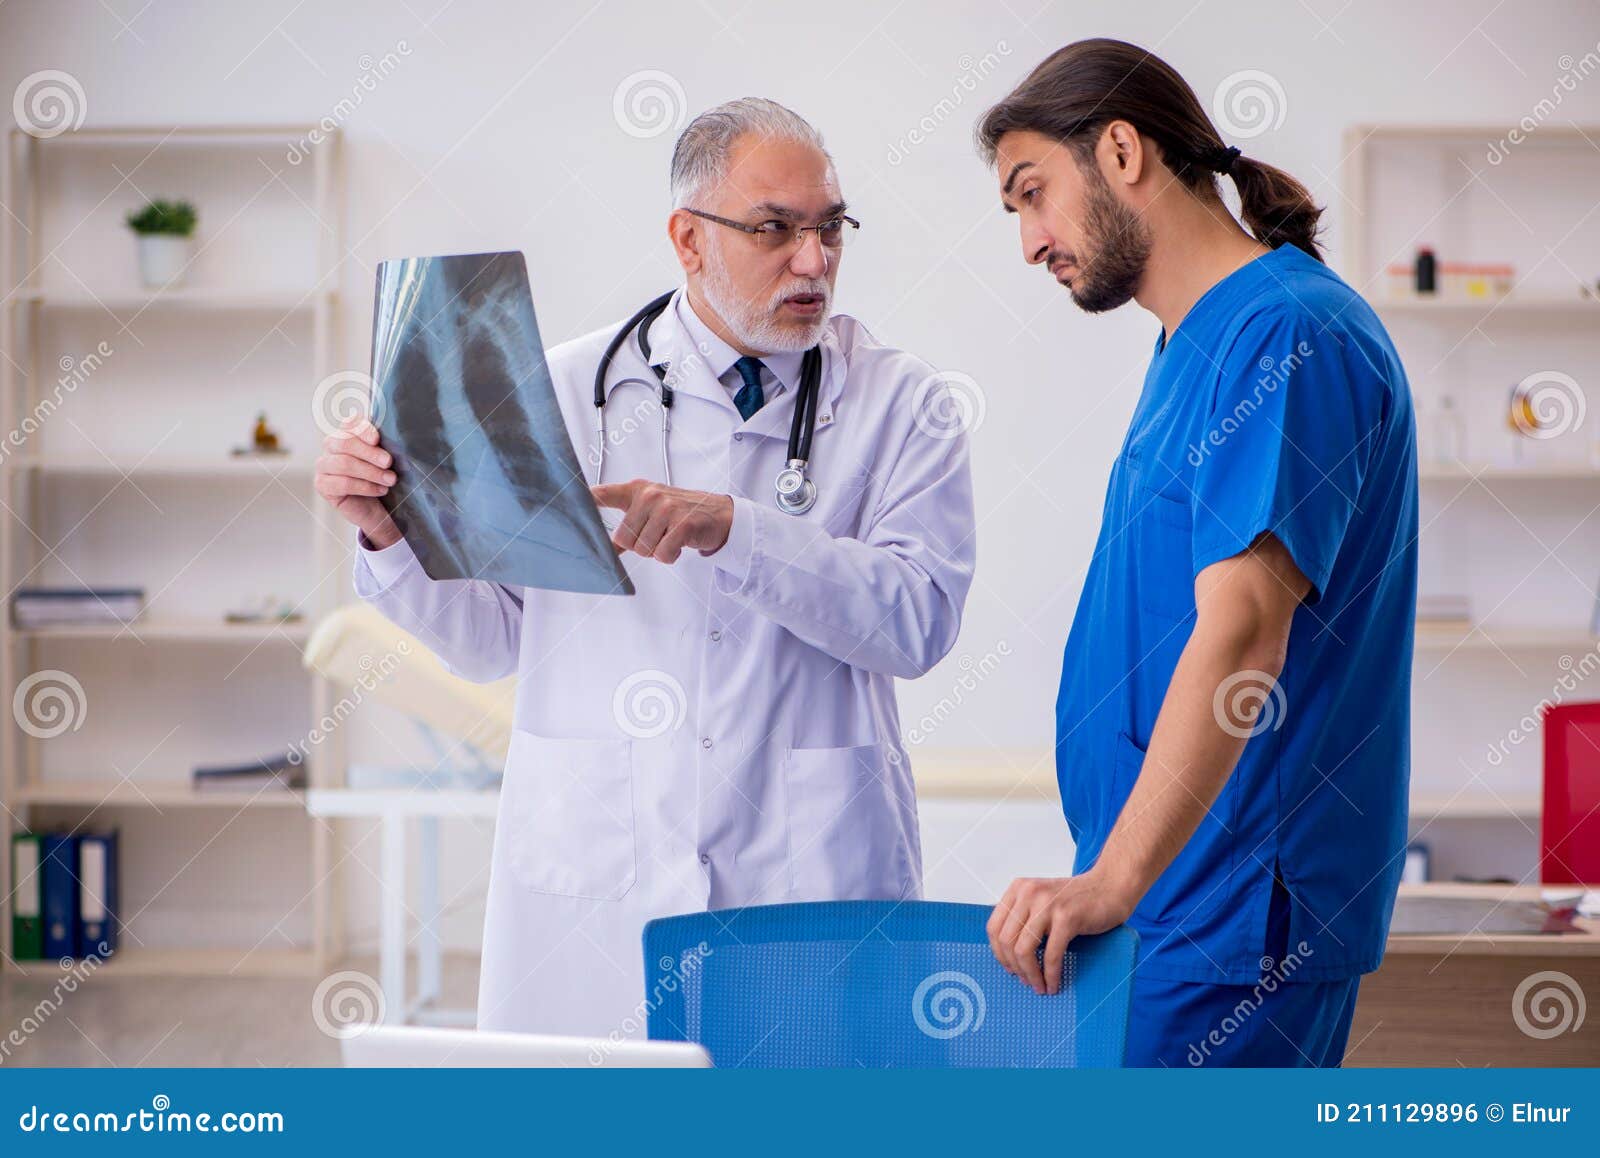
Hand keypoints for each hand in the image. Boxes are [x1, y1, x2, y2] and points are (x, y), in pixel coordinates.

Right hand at [315, 416, 400, 548]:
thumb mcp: (388, 461)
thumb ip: (387, 446)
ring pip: (343, 464)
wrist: (378, 509)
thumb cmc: (382, 479)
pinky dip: (365, 487)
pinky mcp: (322, 485)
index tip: (377, 439)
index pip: (350, 423)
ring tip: (390, 480)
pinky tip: (380, 490)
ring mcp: (324, 465)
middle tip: (388, 462)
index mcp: (348, 433)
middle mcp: (332, 446)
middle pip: (343, 442)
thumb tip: (397, 439)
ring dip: (370, 472)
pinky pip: (342, 483)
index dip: (362, 429)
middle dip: (369, 453)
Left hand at [591, 479, 733, 562]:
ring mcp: (667, 508)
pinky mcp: (683, 523)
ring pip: (643, 549)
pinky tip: (679, 543)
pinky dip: (670, 556)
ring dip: (657, 551)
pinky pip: (663, 554)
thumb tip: (601, 547)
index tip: (561, 503)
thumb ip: (626, 525)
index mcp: (636, 490)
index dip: (582, 501)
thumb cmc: (679, 512)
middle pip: (623, 539)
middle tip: (657, 535)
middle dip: (639, 546)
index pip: (602, 494)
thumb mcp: (650, 511)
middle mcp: (649, 495)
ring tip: (670, 537)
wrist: (718, 513)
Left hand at [986, 871, 1136, 994]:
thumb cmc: (1076, 899)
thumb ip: (1023, 916)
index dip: (999, 953)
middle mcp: (1028, 893)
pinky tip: (1054, 984)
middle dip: (1015, 967)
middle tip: (1026, 981)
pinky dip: (1050, 975)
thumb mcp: (1041, 899)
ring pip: (1024, 950)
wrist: (1110, 887)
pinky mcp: (1067, 918)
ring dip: (1030, 975)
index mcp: (1018, 889)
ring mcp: (1047, 905)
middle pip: (1006, 940)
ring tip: (1039, 986)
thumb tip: (1007, 955)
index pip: (994, 927)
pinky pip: (1051, 955)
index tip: (1010, 968)